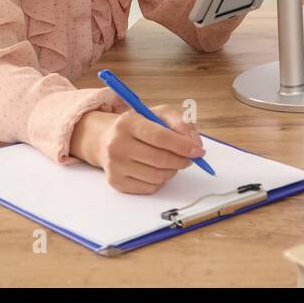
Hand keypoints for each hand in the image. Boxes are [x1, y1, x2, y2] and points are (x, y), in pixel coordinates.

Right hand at [70, 104, 204, 193]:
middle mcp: (117, 145)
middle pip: (160, 159)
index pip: (160, 137)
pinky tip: (159, 170)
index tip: (198, 151)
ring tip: (174, 162)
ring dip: (174, 171)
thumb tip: (195, 143)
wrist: (105, 139)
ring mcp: (115, 166)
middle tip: (190, 158)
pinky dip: (161, 181)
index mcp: (128, 123)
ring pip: (157, 176)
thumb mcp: (158, 114)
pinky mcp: (116, 182)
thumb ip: (180, 123)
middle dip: (182, 160)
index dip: (183, 146)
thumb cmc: (138, 126)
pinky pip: (149, 188)